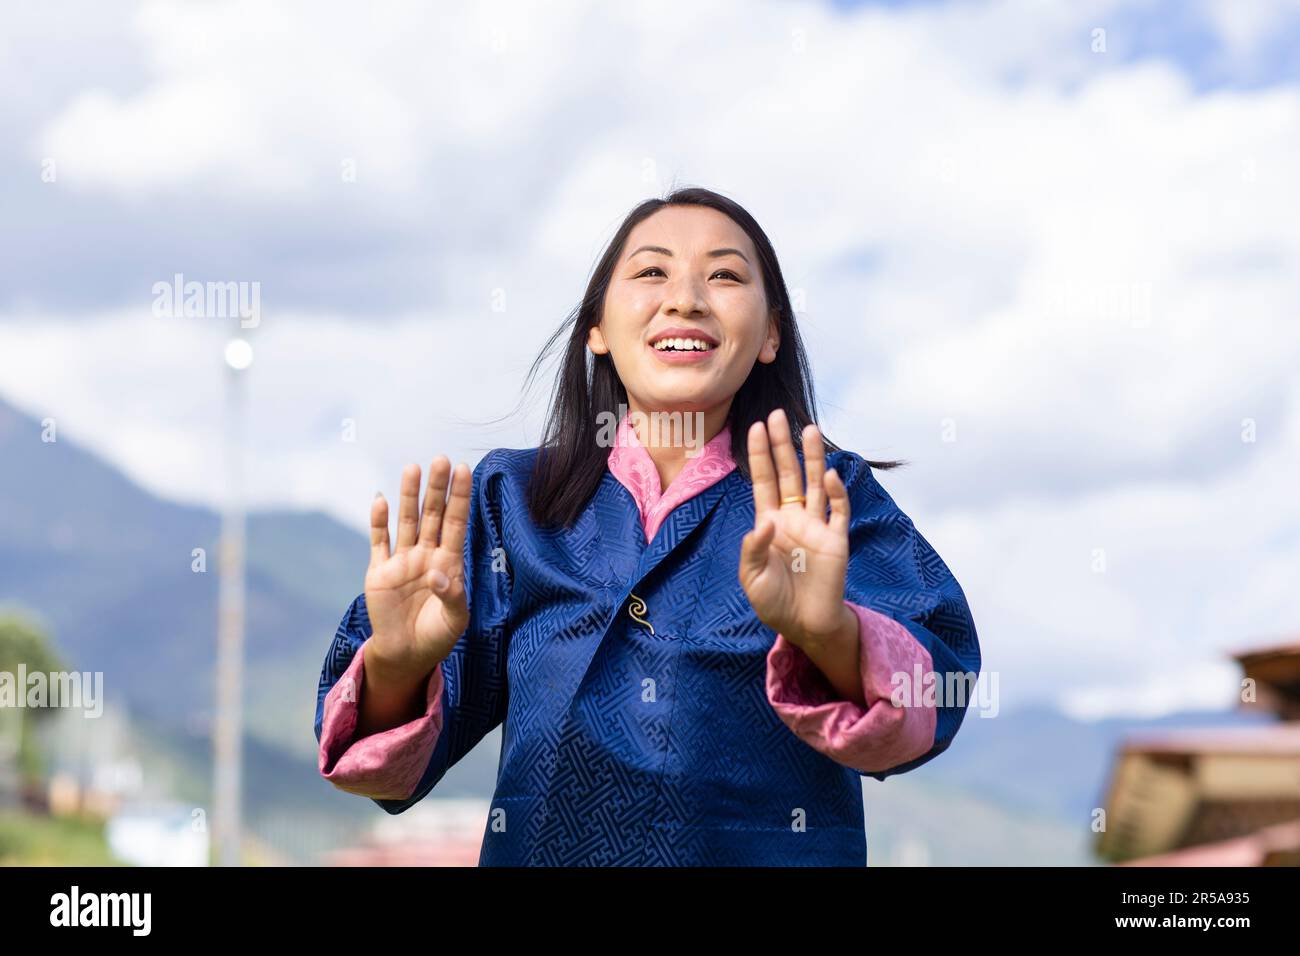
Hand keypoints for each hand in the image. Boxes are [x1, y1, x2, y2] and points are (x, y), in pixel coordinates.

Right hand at [363, 458, 471, 681]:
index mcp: (449, 562)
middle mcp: (426, 554)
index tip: (465, 469)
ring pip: (407, 521)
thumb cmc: (437, 636)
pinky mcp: (379, 572)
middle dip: (437, 488)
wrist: (407, 655)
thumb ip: (452, 596)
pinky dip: (378, 521)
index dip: (460, 497)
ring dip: (409, 496)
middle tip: (441, 459)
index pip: (456, 522)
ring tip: (412, 468)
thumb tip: (437, 574)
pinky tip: (380, 500)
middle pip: (433, 514)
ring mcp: (402, 561)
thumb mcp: (455, 620)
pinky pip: (379, 542)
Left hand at [739, 409, 853, 650]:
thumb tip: (766, 521)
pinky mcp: (836, 540)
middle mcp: (793, 518)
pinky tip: (827, 476)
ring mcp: (816, 526)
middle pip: (787, 474)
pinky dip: (835, 493)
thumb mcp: (752, 578)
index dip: (759, 455)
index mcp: (769, 523)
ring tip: (809, 429)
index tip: (755, 428)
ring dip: (812, 457)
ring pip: (813, 484)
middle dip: (782, 445)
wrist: (805, 625)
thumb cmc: (774, 602)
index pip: (763, 481)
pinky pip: (838, 511)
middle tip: (778, 414)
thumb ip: (753, 549)